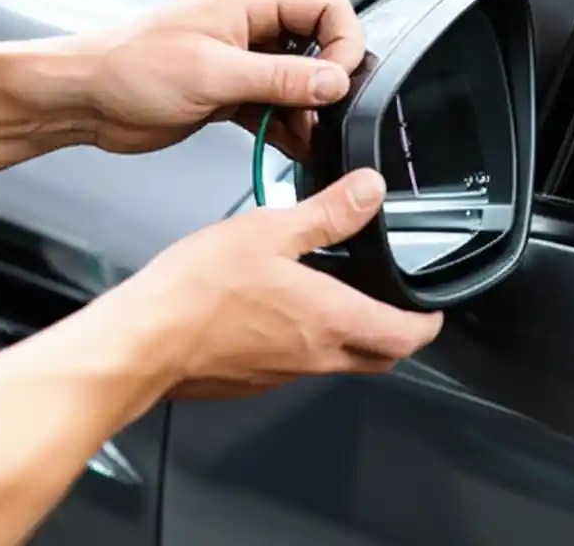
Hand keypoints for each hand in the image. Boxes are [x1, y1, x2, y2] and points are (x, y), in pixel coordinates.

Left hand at [69, 0, 364, 156]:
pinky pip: (273, 105)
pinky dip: (284, 126)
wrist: (84, 99)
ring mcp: (239, 60)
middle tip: (321, 113)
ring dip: (305, 111)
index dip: (343, 41)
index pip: (325, 5)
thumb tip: (334, 80)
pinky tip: (288, 145)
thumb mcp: (215, 74)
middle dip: (325, 82)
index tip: (338, 80)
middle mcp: (248, 26)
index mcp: (248, 2)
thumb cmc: (130, 69)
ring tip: (304, 137)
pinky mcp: (228, 92)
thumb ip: (281, 78)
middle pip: (317, 43)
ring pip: (297, 81)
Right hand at [97, 169, 442, 402]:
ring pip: (337, 362)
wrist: (140, 343)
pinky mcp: (251, 381)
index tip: (433, 307)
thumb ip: (327, 213)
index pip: (407, 337)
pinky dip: (304, 342)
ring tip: (334, 295)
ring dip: (348, 335)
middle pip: (380, 357)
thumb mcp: (270, 231)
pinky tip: (277, 311)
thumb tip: (369, 192)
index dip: (429, 322)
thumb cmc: (196, 293)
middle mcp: (314, 357)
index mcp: (331, 320)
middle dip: (396, 334)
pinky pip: (294, 365)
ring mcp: (282, 374)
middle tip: (396, 307)